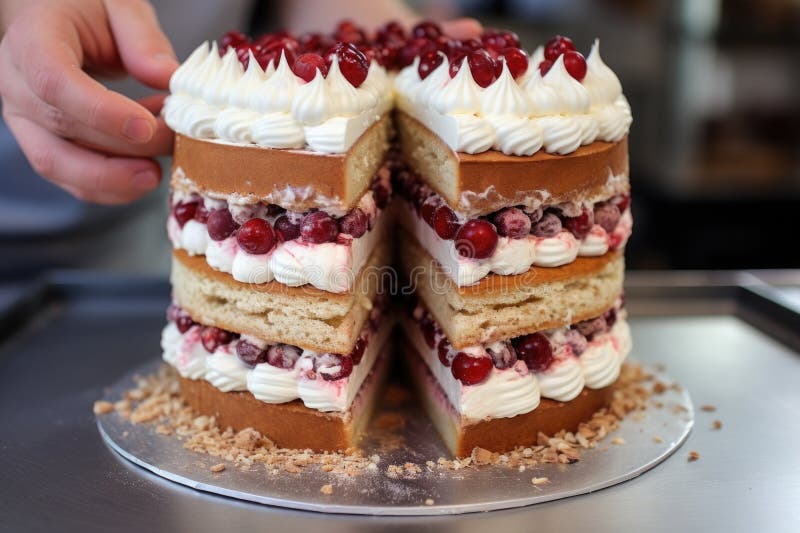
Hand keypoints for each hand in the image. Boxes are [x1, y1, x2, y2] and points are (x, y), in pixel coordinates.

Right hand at [0, 0, 177, 203]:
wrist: (55, 19)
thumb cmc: (86, 10)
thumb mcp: (120, 5)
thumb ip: (144, 40)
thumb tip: (170, 79)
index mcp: (32, 40)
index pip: (54, 82)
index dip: (100, 111)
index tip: (145, 127)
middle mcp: (18, 84)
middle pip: (62, 128)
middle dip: (124, 147)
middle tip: (172, 145)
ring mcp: (25, 120)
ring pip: (59, 164)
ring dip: (114, 178)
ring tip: (159, 172)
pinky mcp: (43, 144)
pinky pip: (71, 179)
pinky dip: (112, 186)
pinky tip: (146, 171)